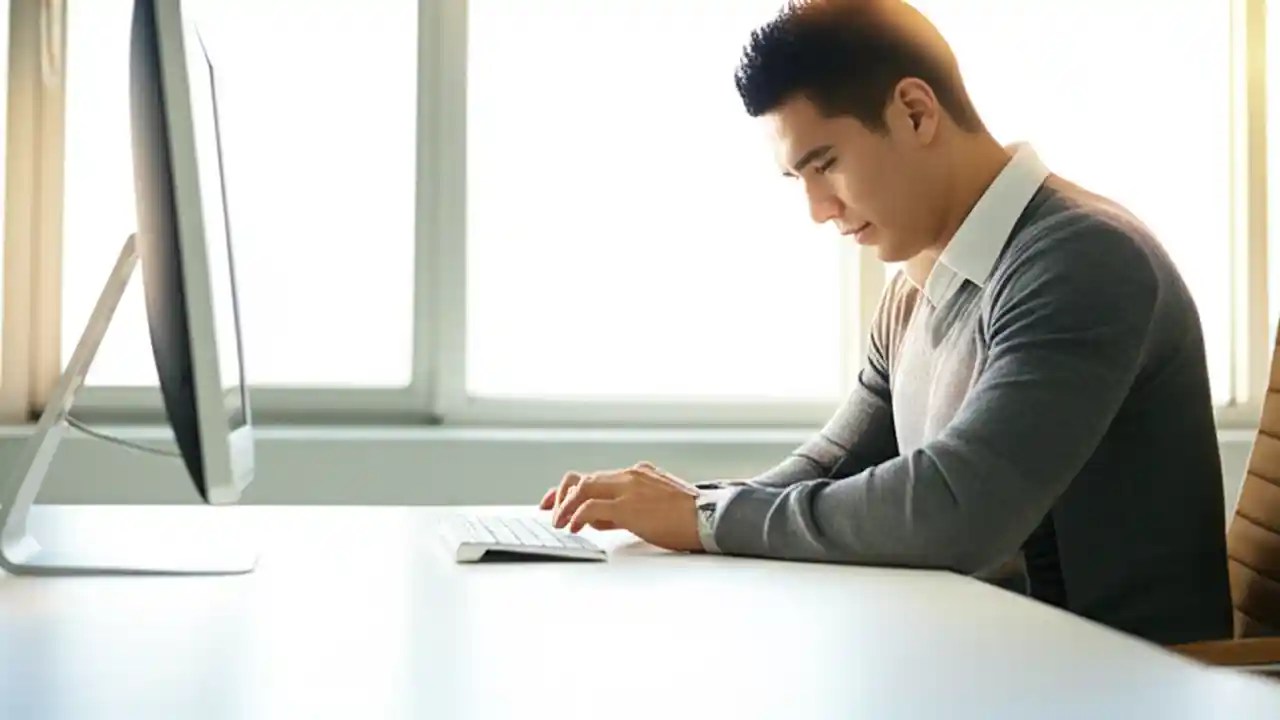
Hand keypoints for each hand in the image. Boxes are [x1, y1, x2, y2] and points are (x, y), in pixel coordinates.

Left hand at [538, 462, 702, 551]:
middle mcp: (631, 475)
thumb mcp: (657, 505)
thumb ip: (627, 507)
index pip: (597, 476)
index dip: (573, 488)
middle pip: (584, 478)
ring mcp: (629, 488)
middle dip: (561, 495)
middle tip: (548, 510)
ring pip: (584, 488)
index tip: (558, 500)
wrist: (711, 518)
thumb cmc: (689, 519)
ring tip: (559, 523)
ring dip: (566, 506)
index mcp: (639, 473)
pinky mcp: (629, 506)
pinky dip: (576, 516)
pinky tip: (573, 527)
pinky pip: (591, 508)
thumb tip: (599, 519)